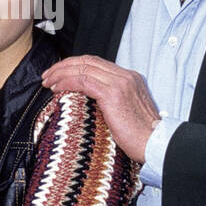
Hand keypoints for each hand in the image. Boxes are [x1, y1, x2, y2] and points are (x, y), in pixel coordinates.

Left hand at [41, 55, 159, 163]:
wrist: (157, 145)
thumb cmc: (142, 137)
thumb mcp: (127, 112)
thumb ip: (111, 102)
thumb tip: (89, 103)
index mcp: (130, 79)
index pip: (97, 63)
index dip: (75, 65)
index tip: (60, 74)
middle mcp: (126, 76)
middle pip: (88, 61)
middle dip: (64, 65)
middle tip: (48, 75)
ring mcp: (120, 83)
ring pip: (83, 68)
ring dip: (61, 73)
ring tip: (48, 81)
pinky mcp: (113, 94)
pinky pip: (83, 80)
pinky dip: (66, 82)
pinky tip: (56, 88)